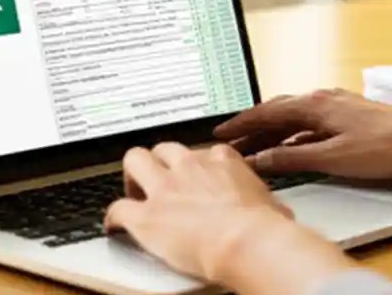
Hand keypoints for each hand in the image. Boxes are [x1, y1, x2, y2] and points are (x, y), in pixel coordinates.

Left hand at [104, 143, 293, 280]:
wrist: (246, 242)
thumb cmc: (263, 227)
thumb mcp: (271, 203)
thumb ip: (263, 201)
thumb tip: (276, 212)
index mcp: (221, 160)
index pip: (201, 152)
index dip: (193, 166)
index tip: (192, 176)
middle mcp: (190, 166)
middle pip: (163, 149)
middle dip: (157, 162)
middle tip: (158, 181)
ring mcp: (165, 188)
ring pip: (134, 160)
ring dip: (132, 176)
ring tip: (133, 192)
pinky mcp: (146, 216)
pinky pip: (117, 208)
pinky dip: (114, 217)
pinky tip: (115, 226)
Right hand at [214, 88, 391, 177]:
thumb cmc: (384, 147)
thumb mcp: (332, 158)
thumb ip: (293, 158)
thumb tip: (260, 160)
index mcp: (316, 104)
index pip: (267, 112)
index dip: (241, 123)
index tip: (220, 133)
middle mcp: (324, 100)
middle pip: (279, 113)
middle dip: (253, 129)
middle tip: (231, 145)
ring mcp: (338, 108)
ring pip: (295, 120)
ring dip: (273, 135)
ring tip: (254, 151)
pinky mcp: (349, 119)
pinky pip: (311, 126)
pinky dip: (295, 138)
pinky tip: (290, 151)